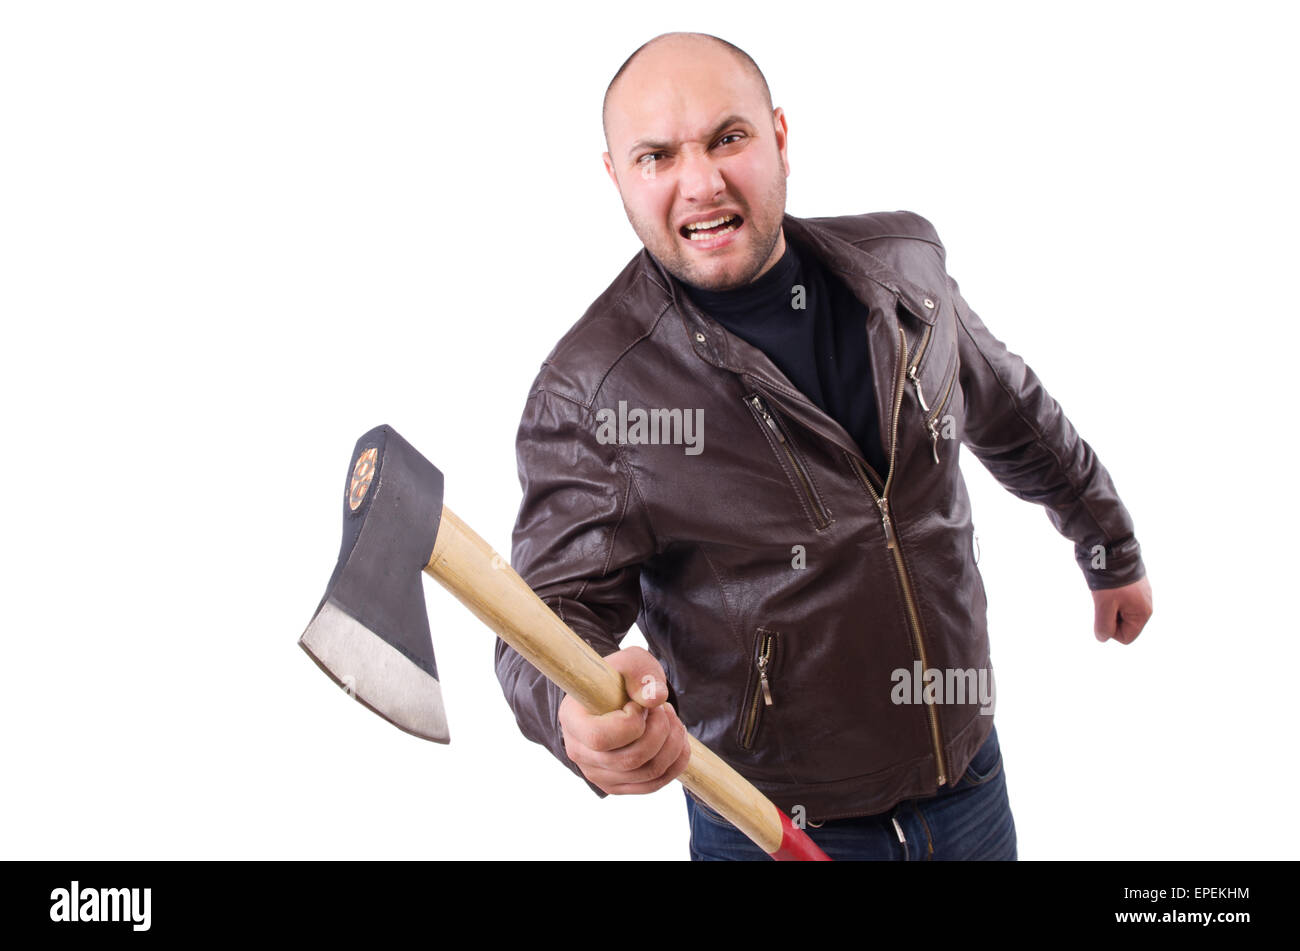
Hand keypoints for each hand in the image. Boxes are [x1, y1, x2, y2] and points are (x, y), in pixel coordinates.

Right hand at [559, 646, 690, 794]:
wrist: (616, 696)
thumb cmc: (620, 677)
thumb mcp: (630, 661)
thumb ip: (641, 673)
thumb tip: (655, 698)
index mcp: (572, 720)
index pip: (601, 738)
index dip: (631, 723)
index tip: (637, 704)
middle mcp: (579, 752)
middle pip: (630, 759)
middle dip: (661, 731)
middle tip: (664, 709)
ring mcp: (597, 773)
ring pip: (648, 773)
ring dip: (673, 743)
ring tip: (670, 719)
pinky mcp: (617, 785)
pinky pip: (654, 784)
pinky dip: (675, 761)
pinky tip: (677, 738)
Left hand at [1092, 575, 1152, 643]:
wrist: (1113, 548)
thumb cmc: (1110, 580)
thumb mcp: (1104, 606)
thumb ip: (1104, 625)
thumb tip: (1103, 637)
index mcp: (1143, 613)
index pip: (1126, 637)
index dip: (1111, 630)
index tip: (1105, 612)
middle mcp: (1145, 605)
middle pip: (1123, 625)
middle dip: (1110, 616)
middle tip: (1105, 600)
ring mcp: (1140, 594)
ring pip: (1119, 611)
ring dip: (1109, 605)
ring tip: (1106, 591)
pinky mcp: (1132, 585)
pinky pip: (1119, 599)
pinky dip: (1110, 596)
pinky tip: (1108, 585)